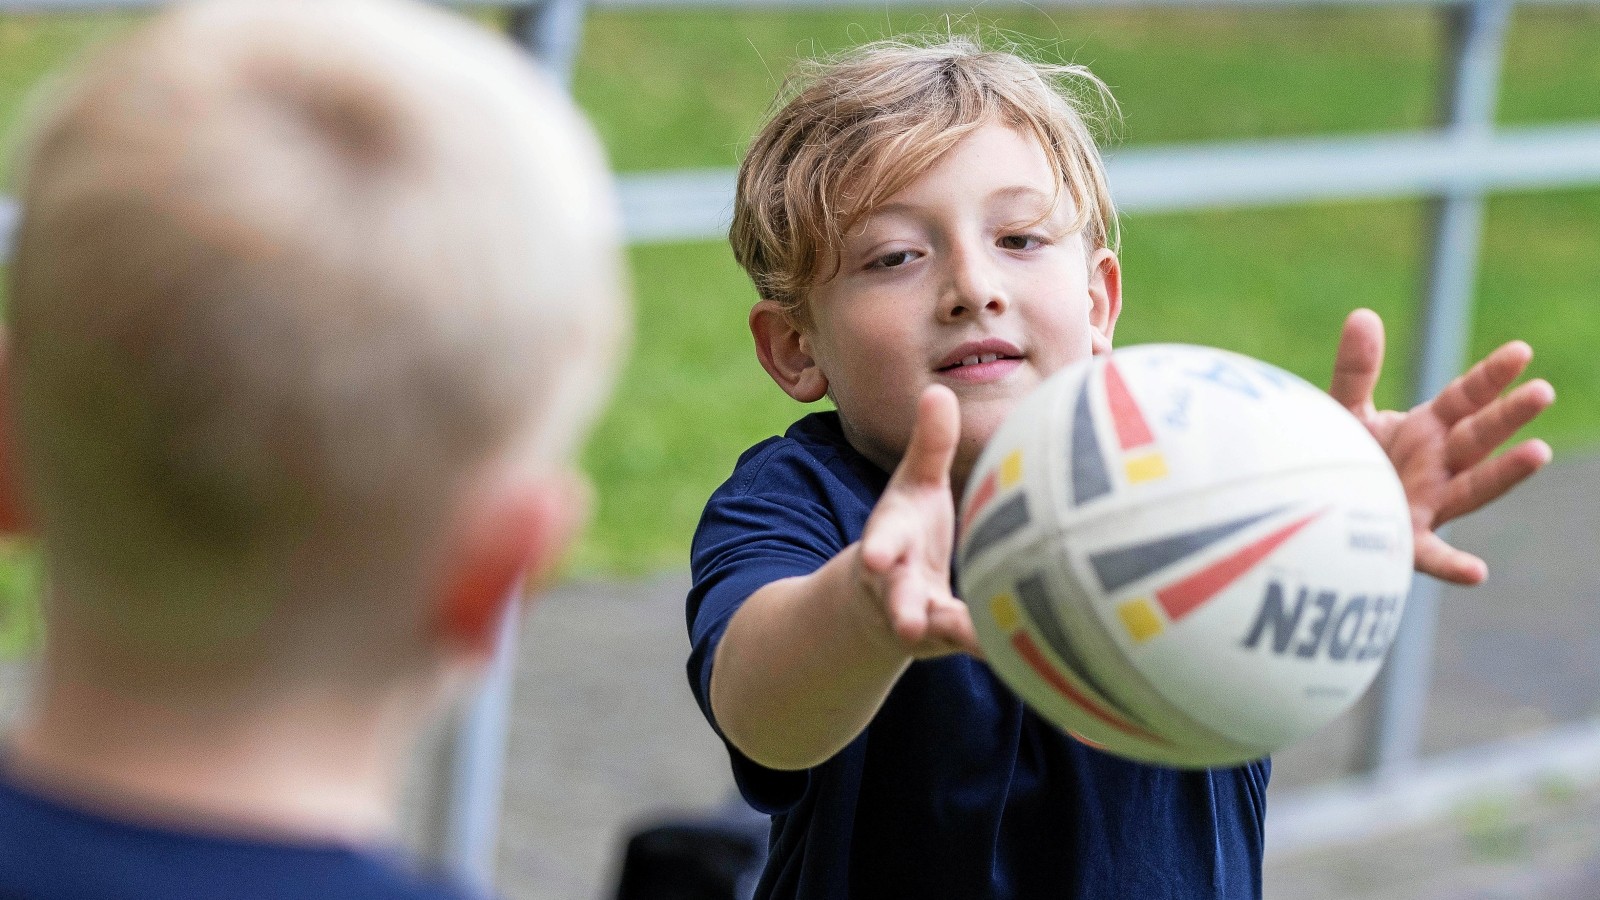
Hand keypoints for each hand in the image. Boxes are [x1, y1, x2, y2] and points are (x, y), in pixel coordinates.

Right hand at [857, 385, 980, 658]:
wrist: (882, 604)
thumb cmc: (910, 533)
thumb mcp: (914, 489)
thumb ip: (929, 448)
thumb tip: (938, 391)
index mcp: (891, 541)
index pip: (883, 541)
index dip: (881, 548)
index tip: (878, 556)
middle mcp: (898, 583)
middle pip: (896, 594)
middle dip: (900, 604)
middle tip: (907, 621)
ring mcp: (921, 617)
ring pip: (932, 627)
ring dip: (949, 633)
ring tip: (974, 640)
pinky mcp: (945, 641)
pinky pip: (969, 642)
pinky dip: (987, 643)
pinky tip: (1025, 647)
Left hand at [1328, 308, 1554, 584]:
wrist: (1311, 507)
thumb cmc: (1340, 458)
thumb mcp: (1345, 411)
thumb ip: (1355, 370)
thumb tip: (1363, 314)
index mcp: (1428, 431)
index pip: (1466, 399)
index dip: (1491, 377)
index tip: (1521, 352)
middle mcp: (1438, 466)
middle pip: (1478, 437)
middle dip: (1508, 415)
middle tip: (1541, 391)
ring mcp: (1428, 504)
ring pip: (1473, 487)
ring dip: (1504, 473)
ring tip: (1537, 453)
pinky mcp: (1404, 541)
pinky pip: (1431, 556)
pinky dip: (1452, 564)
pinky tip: (1476, 572)